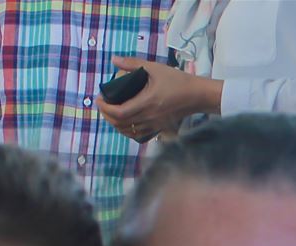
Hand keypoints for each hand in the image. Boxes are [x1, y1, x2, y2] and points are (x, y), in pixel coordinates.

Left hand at [97, 57, 220, 139]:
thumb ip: (132, 63)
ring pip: (127, 131)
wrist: (196, 96)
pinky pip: (137, 135)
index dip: (105, 109)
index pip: (120, 112)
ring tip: (110, 113)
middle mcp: (148, 117)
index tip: (99, 99)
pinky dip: (126, 130)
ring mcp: (153, 126)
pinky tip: (124, 122)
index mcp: (146, 103)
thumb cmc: (177, 81)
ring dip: (115, 124)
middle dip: (107, 116)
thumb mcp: (154, 68)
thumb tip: (113, 60)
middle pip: (120, 124)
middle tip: (102, 105)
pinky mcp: (157, 129)